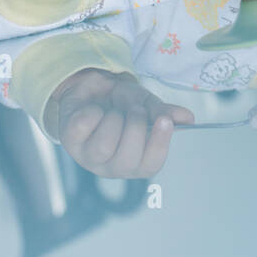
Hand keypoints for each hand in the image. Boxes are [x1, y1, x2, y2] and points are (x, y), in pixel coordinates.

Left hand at [44, 68, 194, 177]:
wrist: (93, 89)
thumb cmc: (122, 104)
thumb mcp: (146, 105)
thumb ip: (164, 112)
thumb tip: (188, 118)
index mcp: (135, 162)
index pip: (149, 166)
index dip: (158, 146)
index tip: (165, 121)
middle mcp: (111, 166)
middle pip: (126, 160)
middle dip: (135, 127)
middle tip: (135, 109)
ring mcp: (88, 157)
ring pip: (103, 145)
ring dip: (114, 119)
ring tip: (115, 111)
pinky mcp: (69, 142)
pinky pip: (83, 126)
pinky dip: (93, 111)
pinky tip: (94, 110)